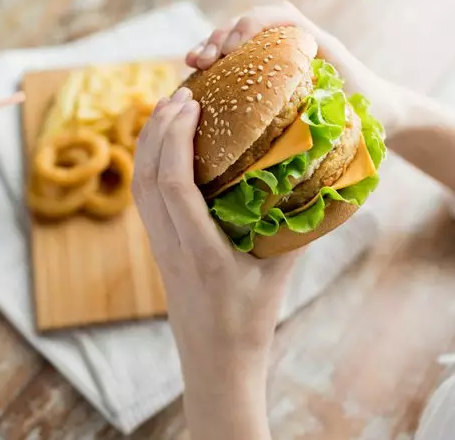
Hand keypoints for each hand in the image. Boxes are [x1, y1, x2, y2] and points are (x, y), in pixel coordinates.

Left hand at [132, 87, 298, 439]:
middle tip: (182, 93)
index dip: (176, 139)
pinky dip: (149, 163)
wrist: (216, 362)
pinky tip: (166, 146)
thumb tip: (315, 175)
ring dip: (148, 142)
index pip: (175, 187)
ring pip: (139, 187)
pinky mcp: (156, 249)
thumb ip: (294, 225)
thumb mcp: (281, 272)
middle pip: (147, 179)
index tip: (192, 103)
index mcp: (203, 254)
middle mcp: (171, 248)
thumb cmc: (252, 321)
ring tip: (169, 108)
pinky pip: (144, 199)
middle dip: (158, 128)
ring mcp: (157, 249)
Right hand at [187, 1, 409, 134]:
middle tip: (203, 60)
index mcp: (314, 41)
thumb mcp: (358, 106)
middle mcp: (293, 40)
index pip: (278, 16)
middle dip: (221, 37)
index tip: (233, 49)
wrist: (384, 110)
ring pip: (237, 38)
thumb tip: (296, 124)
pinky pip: (236, 60)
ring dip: (212, 47)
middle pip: (249, 23)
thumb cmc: (372, 110)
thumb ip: (335, 107)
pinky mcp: (267, 70)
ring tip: (193, 64)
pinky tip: (197, 78)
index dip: (251, 26)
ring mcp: (278, 54)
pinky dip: (215, 66)